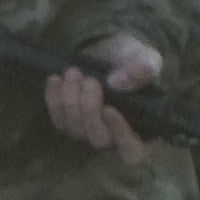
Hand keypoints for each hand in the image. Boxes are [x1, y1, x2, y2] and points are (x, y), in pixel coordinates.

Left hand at [45, 35, 158, 163]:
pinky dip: (54, 99)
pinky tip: (56, 79)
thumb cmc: (132, 58)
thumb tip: (118, 82)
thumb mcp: (145, 57)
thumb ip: (143, 69)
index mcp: (142, 129)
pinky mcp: (68, 122)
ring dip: (70, 101)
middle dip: (89, 110)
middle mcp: (114, 137)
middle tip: (89, 81)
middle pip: (99, 140)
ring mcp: (88, 132)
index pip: (133, 151)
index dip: (120, 135)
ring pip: (75, 130)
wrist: (106, 48)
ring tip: (73, 73)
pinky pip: (57, 119)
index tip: (110, 109)